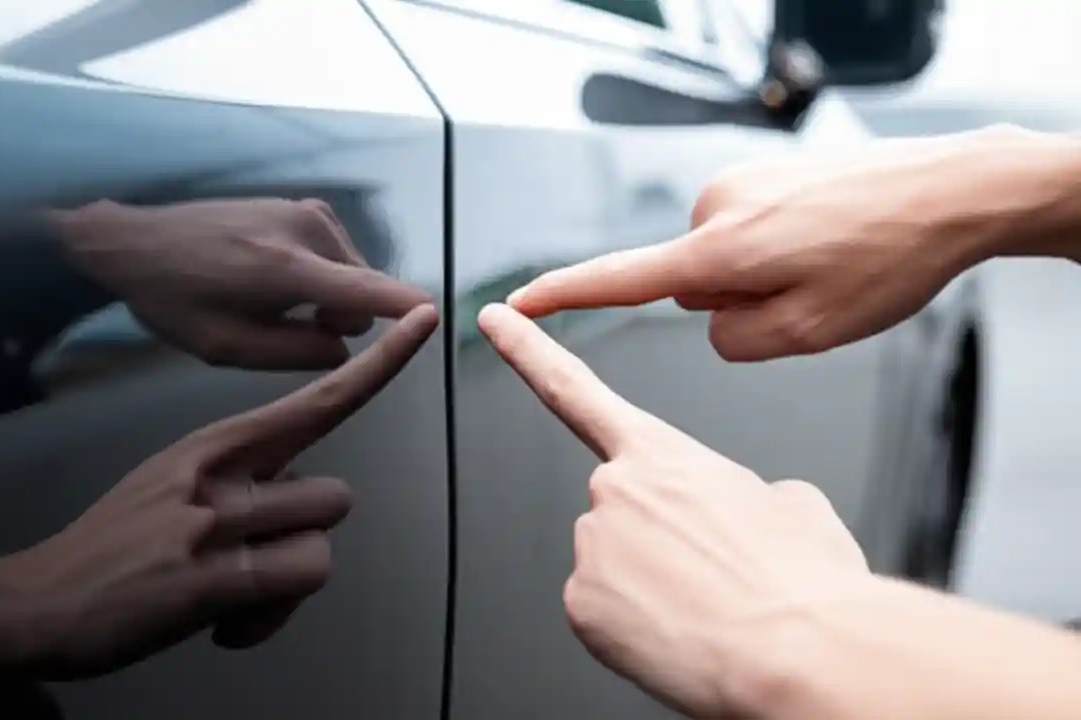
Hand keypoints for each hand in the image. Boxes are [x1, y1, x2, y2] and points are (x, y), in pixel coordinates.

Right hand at [0, 304, 436, 679]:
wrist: (37, 599)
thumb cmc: (118, 545)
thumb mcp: (174, 485)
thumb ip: (242, 479)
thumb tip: (301, 495)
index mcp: (214, 445)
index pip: (315, 399)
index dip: (378, 365)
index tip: (422, 320)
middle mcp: (218, 473)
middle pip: (334, 495)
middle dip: (304, 537)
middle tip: (249, 561)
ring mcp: (212, 524)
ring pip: (322, 544)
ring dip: (288, 581)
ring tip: (234, 594)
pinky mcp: (209, 579)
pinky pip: (295, 585)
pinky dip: (269, 620)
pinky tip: (223, 625)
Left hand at [51, 197, 430, 368]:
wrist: (134, 242)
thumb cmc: (175, 300)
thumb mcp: (227, 347)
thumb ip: (296, 355)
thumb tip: (343, 349)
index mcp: (287, 268)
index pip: (367, 291)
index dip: (406, 310)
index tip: (436, 318)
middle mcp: (306, 229)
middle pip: (361, 291)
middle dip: (337, 318)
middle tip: (278, 327)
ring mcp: (304, 211)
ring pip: (351, 274)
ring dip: (327, 298)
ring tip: (268, 303)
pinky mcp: (300, 205)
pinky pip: (334, 255)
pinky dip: (317, 275)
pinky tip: (271, 280)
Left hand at [478, 304, 869, 716]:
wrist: (798, 652)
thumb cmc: (802, 580)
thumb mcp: (793, 503)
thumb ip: (743, 492)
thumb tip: (742, 512)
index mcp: (660, 453)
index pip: (574, 388)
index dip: (528, 350)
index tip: (494, 318)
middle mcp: (611, 490)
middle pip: (620, 512)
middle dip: (656, 540)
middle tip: (710, 572)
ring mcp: (590, 547)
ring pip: (613, 565)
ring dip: (650, 585)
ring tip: (707, 606)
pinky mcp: (580, 604)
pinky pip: (603, 611)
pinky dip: (634, 626)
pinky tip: (678, 633)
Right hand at [508, 126, 1064, 360]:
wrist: (949, 190)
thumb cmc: (887, 259)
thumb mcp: (809, 332)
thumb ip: (733, 341)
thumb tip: (710, 320)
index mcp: (718, 252)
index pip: (616, 280)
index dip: (559, 297)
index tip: (512, 308)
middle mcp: (715, 208)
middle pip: (692, 287)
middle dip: (740, 302)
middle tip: (811, 293)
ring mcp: (737, 185)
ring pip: (722, 261)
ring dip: (764, 275)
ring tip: (828, 262)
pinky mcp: (759, 174)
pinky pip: (745, 232)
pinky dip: (777, 247)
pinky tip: (827, 239)